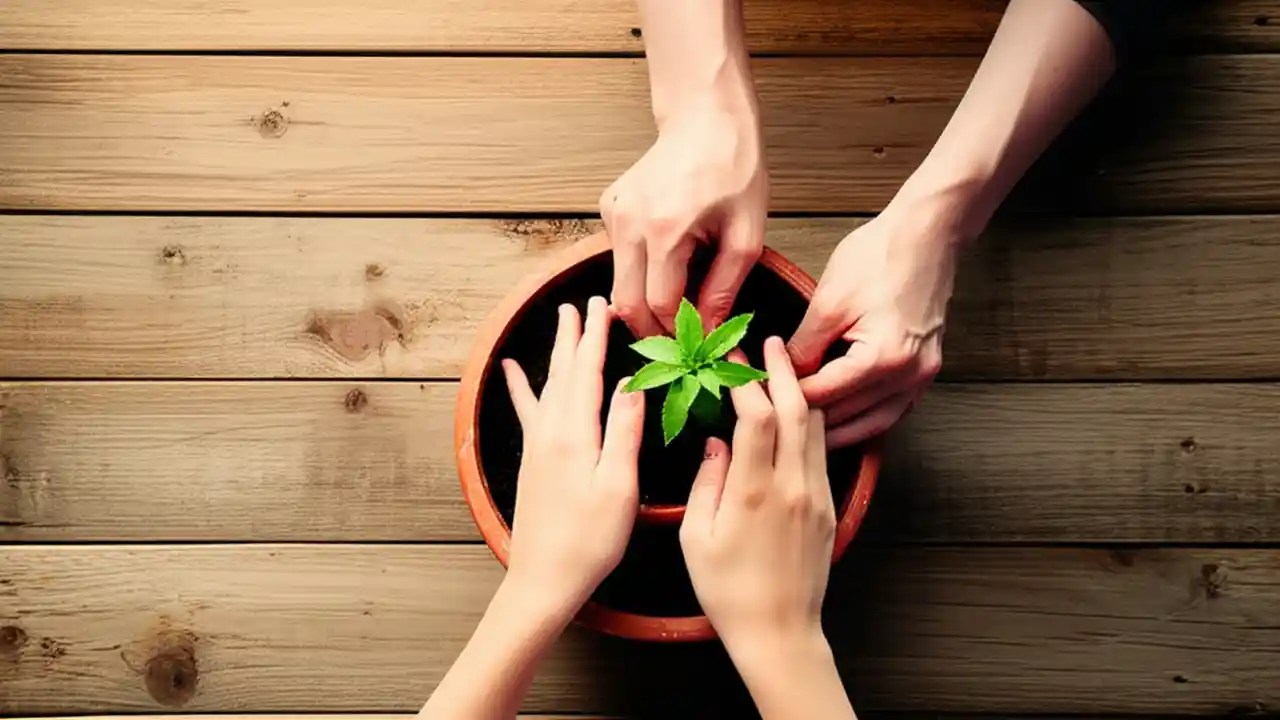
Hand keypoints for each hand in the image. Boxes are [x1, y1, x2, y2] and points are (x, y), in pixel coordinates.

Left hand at [500, 296, 645, 612]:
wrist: (543, 579)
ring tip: (562, 322)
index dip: (596, 336)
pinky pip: (526, 408)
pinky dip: (520, 385)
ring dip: (556, 352)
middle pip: (563, 371)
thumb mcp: (619, 487)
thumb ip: (624, 432)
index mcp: (574, 435)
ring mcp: (536, 445)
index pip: (587, 372)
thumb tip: (631, 385)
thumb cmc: (589, 540)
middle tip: (584, 301)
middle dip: (575, 334)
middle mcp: (549, 432)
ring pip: (547, 384)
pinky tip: (509, 370)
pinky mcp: (531, 460)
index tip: (604, 305)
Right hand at [600, 90, 768, 335]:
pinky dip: (640, 268)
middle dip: (652, 328)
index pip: (660, 305)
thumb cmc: (734, 169)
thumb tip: (709, 331)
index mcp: (666, 230)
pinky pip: (619, 256)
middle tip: (680, 339)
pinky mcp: (609, 207)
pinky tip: (667, 255)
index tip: (700, 344)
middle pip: (627, 302)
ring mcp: (614, 214)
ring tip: (679, 298)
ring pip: (619, 282)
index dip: (679, 332)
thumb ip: (724, 288)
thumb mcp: (746, 234)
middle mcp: (629, 224)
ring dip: (645, 299)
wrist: (706, 118)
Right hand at [680, 338, 833, 651]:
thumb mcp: (697, 537)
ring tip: (785, 370)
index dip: (745, 380)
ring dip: (801, 393)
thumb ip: (706, 482)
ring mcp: (816, 496)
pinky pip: (821, 453)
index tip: (731, 360)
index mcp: (753, 490)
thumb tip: (716, 442)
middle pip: (795, 409)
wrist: (779, 632)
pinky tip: (797, 417)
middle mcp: (792, 486)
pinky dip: (810, 425)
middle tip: (771, 343)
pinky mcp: (828, 509)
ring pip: (816, 427)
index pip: (756, 414)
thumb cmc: (727, 590)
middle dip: (783, 370)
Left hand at [786, 198, 958, 447]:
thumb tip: (782, 373)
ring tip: (802, 433)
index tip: (760, 399)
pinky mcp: (926, 369)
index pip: (824, 395)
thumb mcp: (829, 300)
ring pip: (874, 424)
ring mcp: (923, 376)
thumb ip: (805, 345)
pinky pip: (894, 410)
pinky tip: (844, 420)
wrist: (928, 233)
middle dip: (809, 419)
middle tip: (773, 420)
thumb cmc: (882, 255)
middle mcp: (909, 375)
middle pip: (848, 416)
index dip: (786, 397)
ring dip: (839, 430)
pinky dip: (867, 419)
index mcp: (884, 358)